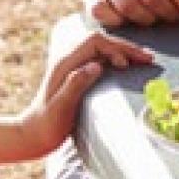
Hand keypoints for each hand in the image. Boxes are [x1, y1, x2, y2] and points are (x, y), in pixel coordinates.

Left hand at [3, 22, 155, 160]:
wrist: (31, 136)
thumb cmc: (46, 126)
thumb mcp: (60, 107)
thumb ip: (75, 84)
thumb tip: (97, 65)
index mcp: (64, 65)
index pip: (95, 42)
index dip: (116, 48)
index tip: (129, 64)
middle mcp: (68, 62)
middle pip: (101, 42)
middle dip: (125, 48)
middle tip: (148, 59)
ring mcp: (72, 68)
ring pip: (101, 50)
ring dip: (122, 52)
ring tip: (143, 60)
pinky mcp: (76, 77)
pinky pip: (100, 60)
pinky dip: (116, 60)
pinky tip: (127, 68)